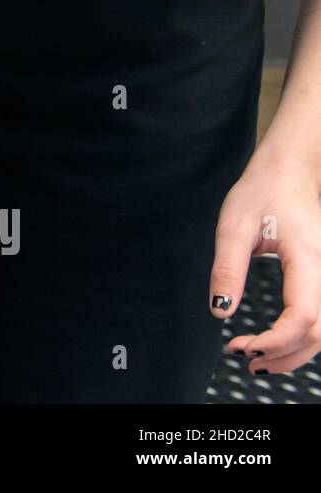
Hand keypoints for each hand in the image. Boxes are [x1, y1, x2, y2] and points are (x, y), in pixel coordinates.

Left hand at [211, 148, 320, 373]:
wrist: (287, 172)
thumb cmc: (260, 192)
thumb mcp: (233, 226)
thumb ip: (227, 269)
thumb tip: (220, 310)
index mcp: (307, 257)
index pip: (302, 315)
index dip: (274, 340)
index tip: (240, 345)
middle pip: (319, 332)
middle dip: (284, 354)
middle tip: (244, 357)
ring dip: (294, 351)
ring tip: (255, 358)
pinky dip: (301, 337)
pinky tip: (274, 342)